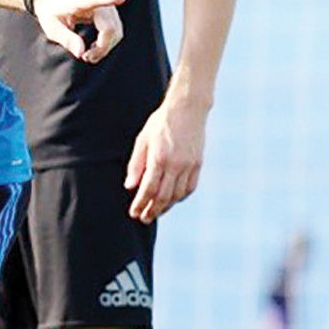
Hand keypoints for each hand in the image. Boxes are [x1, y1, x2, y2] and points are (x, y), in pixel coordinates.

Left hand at [32, 0, 125, 62]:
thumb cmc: (51, 11)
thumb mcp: (51, 25)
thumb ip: (65, 38)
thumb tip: (81, 53)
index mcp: (82, 1)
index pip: (98, 0)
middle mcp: (99, 3)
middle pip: (110, 28)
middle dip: (102, 47)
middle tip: (86, 58)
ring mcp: (107, 8)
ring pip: (116, 32)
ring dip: (105, 47)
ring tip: (88, 55)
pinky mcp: (110, 15)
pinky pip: (115, 31)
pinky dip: (107, 42)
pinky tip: (94, 47)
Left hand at [125, 97, 206, 223]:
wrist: (187, 110)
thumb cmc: (160, 123)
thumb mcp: (142, 140)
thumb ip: (136, 165)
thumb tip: (130, 186)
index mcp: (159, 159)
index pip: (148, 189)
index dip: (141, 204)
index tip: (134, 213)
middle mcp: (176, 165)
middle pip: (164, 196)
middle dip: (152, 210)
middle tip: (143, 218)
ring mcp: (189, 166)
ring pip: (178, 195)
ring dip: (166, 206)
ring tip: (155, 212)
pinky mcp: (198, 164)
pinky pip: (190, 187)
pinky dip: (180, 197)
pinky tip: (172, 200)